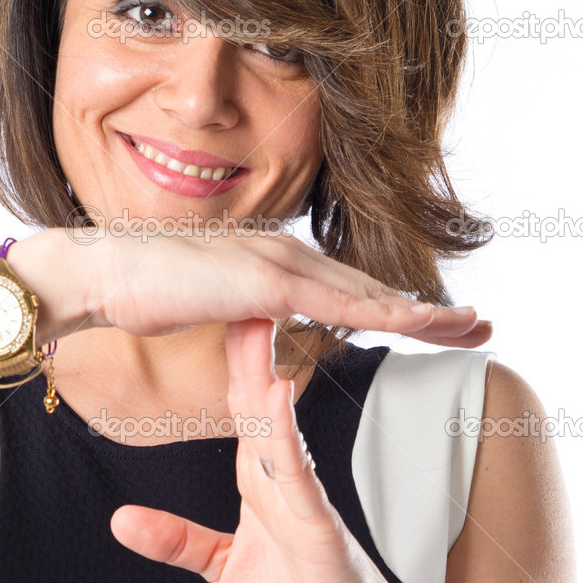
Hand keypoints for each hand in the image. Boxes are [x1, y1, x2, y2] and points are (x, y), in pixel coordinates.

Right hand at [83, 228, 489, 347]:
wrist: (102, 272)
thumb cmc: (145, 287)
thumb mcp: (208, 301)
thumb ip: (243, 309)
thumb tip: (257, 322)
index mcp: (275, 261)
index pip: (348, 288)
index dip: (394, 306)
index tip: (433, 323)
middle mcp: (287, 254)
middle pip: (372, 287)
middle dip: (429, 309)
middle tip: (480, 326)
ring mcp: (279, 262)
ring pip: (367, 292)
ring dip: (424, 311)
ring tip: (472, 328)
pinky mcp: (265, 280)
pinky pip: (337, 302)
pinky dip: (383, 312)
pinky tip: (420, 323)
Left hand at [110, 318, 469, 582]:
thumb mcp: (222, 567)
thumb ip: (175, 541)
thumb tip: (120, 521)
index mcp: (263, 471)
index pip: (243, 399)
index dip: (228, 354)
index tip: (208, 307)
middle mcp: (284, 470)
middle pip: (260, 395)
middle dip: (247, 342)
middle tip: (230, 285)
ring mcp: (303, 494)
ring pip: (279, 423)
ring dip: (264, 374)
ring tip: (253, 325)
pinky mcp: (319, 525)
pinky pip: (298, 475)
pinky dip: (285, 437)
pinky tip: (276, 403)